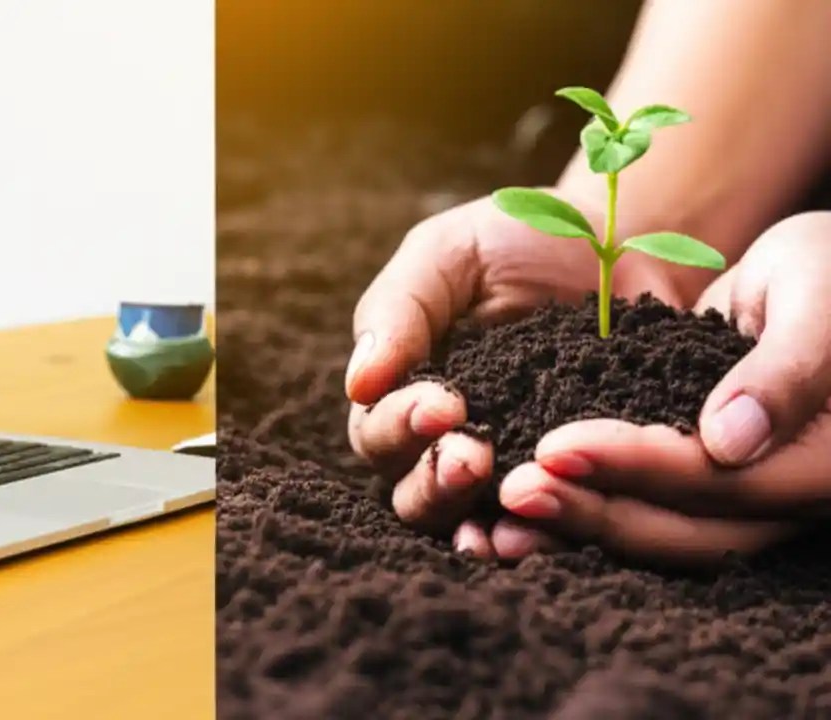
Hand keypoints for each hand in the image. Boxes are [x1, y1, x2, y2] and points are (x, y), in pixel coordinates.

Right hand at [346, 189, 687, 550]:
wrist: (628, 240)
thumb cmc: (522, 236)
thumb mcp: (449, 254)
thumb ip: (397, 310)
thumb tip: (358, 384)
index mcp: (407, 391)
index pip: (378, 432)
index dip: (399, 427)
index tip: (441, 405)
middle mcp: (450, 441)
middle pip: (413, 494)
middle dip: (435, 482)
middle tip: (471, 458)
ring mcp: (513, 468)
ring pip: (473, 523)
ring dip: (480, 525)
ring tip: (507, 511)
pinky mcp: (578, 481)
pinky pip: (554, 523)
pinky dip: (549, 535)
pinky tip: (558, 533)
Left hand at [496, 212, 830, 565]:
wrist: (829, 273)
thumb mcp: (821, 298)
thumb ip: (788, 371)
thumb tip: (729, 444)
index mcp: (827, 463)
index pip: (718, 480)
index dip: (634, 466)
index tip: (554, 447)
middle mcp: (782, 495)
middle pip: (682, 530)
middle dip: (591, 512)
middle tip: (512, 492)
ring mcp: (740, 494)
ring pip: (656, 531)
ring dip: (577, 525)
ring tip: (498, 520)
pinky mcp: (697, 476)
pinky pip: (641, 506)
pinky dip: (583, 506)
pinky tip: (517, 506)